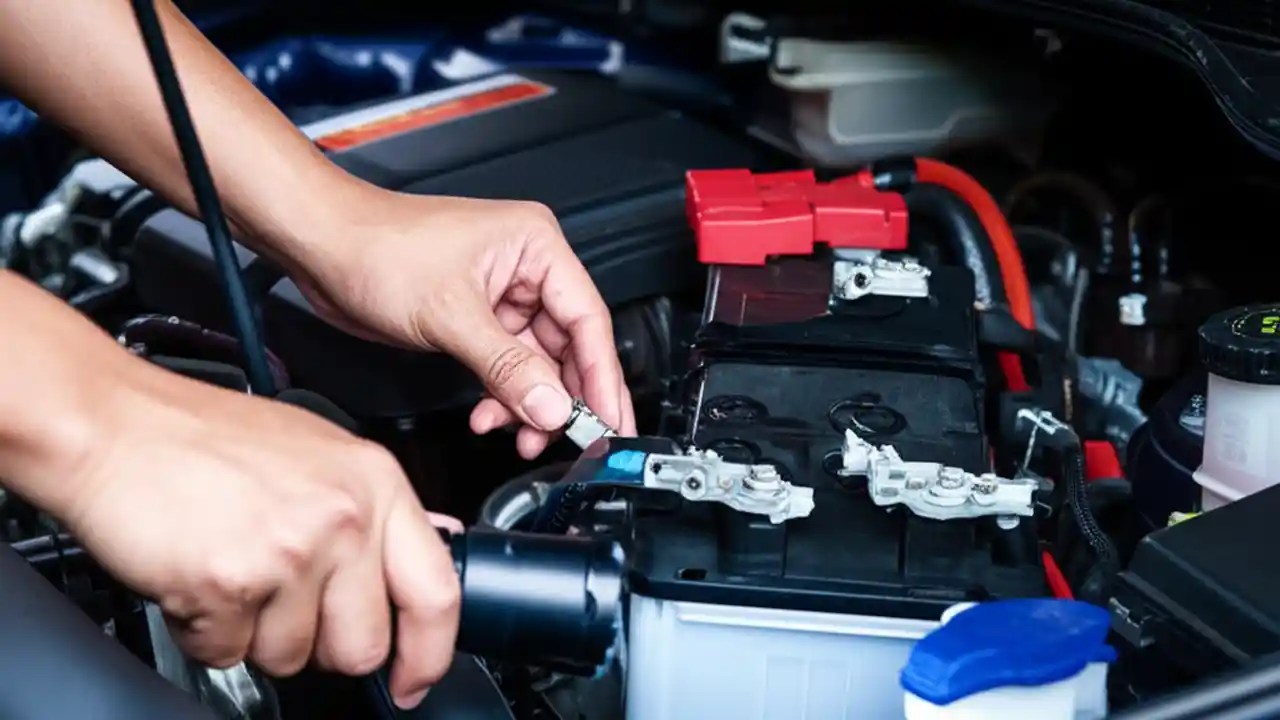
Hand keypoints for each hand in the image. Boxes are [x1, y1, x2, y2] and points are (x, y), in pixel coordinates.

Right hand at [55, 359, 457, 709]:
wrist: (116, 425)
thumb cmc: (209, 438)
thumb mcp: (323, 453)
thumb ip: (375, 510)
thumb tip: (426, 555)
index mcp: (376, 483)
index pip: (436, 592)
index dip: (429, 653)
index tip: (414, 678)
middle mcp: (343, 518)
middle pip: (363, 645)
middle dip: (325, 648)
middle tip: (287, 609)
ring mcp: (289, 553)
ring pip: (292, 657)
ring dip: (256, 634)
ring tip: (233, 571)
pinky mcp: (229, 584)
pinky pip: (228, 653)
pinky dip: (207, 631)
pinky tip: (198, 575)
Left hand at [285, 188, 635, 457]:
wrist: (321, 244)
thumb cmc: (377, 246)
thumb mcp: (451, 315)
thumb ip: (508, 368)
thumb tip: (552, 406)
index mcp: (536, 245)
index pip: (588, 320)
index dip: (602, 377)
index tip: (610, 421)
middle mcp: (526, 267)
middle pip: (569, 346)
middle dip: (564, 398)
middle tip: (574, 441)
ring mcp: (501, 294)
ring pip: (537, 363)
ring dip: (529, 404)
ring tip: (520, 435)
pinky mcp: (477, 317)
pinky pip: (508, 366)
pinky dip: (502, 396)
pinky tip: (490, 416)